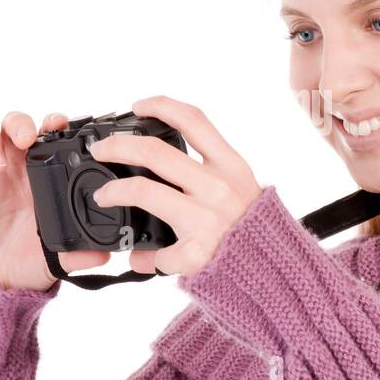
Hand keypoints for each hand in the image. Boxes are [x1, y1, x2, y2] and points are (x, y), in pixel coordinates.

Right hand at [0, 111, 114, 289]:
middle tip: (26, 139)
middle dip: (19, 123)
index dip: (50, 123)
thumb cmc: (23, 264)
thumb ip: (76, 255)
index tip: (58, 124)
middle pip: (10, 124)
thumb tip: (104, 256)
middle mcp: (8, 168)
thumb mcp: (53, 259)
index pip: (43, 136)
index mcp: (36, 176)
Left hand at [86, 95, 262, 278]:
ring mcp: (206, 219)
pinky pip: (159, 251)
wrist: (278, 273)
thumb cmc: (257, 230)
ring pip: (143, 191)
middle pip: (154, 151)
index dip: (160, 105)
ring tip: (104, 194)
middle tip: (101, 150)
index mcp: (230, 166)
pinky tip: (142, 260)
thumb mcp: (243, 190)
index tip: (139, 106)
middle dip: (118, 145)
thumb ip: (209, 175)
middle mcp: (218, 187)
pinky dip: (146, 258)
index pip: (193, 120)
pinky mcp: (196, 252)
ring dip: (115, 191)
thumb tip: (169, 177)